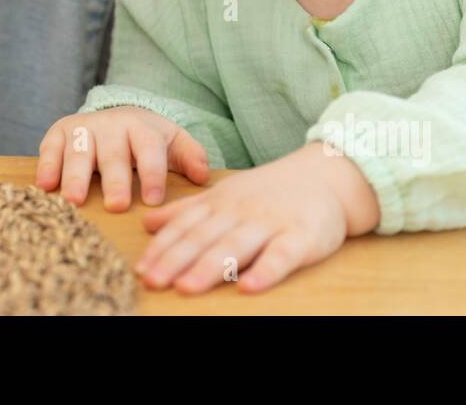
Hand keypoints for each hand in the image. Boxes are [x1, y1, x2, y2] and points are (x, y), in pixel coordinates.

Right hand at [35, 107, 210, 210]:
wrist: (116, 113)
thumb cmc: (147, 139)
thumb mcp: (172, 141)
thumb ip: (190, 156)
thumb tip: (202, 176)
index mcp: (142, 127)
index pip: (149, 149)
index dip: (152, 173)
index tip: (153, 199)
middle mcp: (111, 125)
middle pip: (113, 153)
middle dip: (114, 179)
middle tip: (116, 204)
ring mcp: (83, 128)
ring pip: (79, 151)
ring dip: (75, 175)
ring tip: (74, 200)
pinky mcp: (59, 132)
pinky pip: (50, 147)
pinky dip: (46, 165)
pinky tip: (45, 186)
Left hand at [135, 142, 379, 294]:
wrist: (325, 176)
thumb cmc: (269, 191)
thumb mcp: (224, 194)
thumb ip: (187, 210)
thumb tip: (147, 223)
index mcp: (220, 203)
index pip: (186, 227)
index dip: (162, 248)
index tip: (140, 268)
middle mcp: (241, 212)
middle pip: (204, 238)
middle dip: (176, 260)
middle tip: (153, 281)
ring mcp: (271, 223)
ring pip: (236, 246)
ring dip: (210, 267)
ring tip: (187, 287)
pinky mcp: (301, 237)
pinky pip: (281, 256)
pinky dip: (265, 271)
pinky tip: (248, 288)